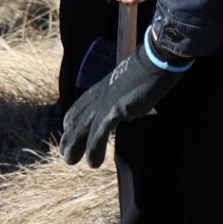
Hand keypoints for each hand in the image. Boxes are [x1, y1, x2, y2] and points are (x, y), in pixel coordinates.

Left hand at [61, 29, 189, 167]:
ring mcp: (104, 103)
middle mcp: (97, 96)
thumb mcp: (129, 88)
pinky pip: (99, 134)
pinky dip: (94, 149)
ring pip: (81, 129)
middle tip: (65, 154)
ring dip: (75, 147)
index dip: (71, 120)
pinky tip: (93, 162)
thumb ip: (122, 101)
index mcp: (100, 89)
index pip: (78, 106)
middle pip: (75, 120)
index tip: (68, 130)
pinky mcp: (114, 110)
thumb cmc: (149, 73)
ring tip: (70, 161)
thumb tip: (125, 114)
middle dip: (69, 138)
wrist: (156, 61)